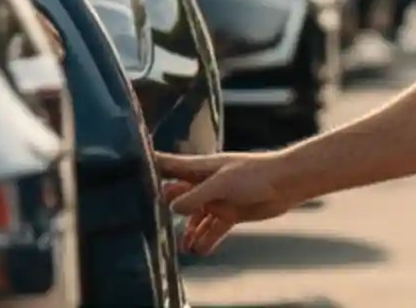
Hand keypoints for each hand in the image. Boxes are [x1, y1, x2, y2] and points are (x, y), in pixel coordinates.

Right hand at [156, 151, 299, 254]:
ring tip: (183, 247)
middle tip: (152, 223)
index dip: (151, 166)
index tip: (129, 169)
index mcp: (200, 167)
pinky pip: (212, 229)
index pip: (169, 165)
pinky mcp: (229, 213)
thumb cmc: (254, 173)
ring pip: (194, 218)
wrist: (286, 183)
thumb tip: (171, 206)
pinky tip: (198, 250)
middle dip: (166, 208)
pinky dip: (205, 239)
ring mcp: (217, 199)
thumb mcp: (220, 183)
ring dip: (188, 232)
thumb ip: (195, 196)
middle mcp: (204, 183)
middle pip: (177, 196)